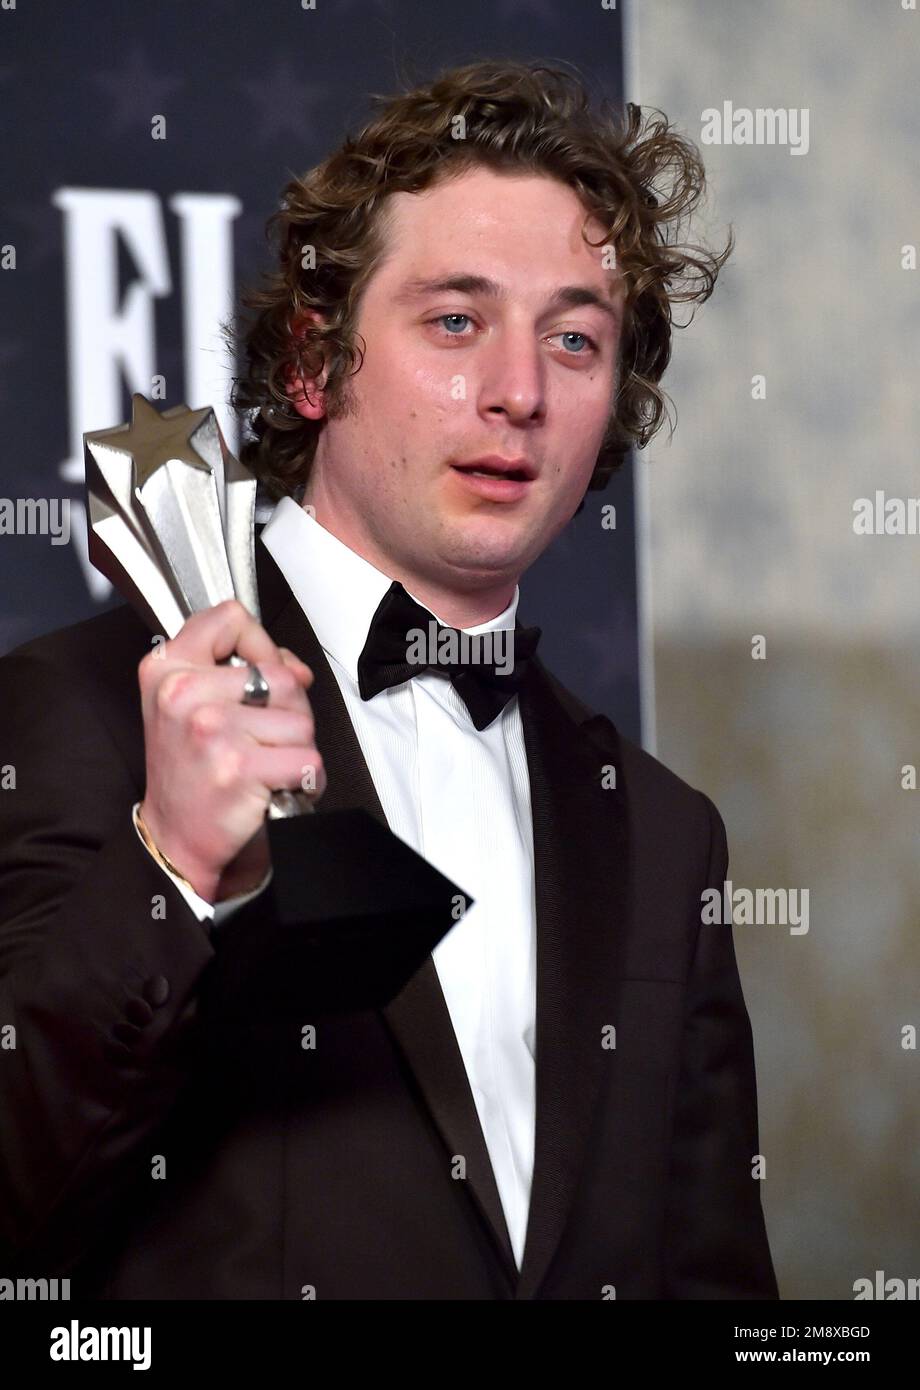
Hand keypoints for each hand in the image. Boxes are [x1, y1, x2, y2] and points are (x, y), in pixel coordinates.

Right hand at [137, 599, 325, 902]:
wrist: (175, 836)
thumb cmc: (190, 768)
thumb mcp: (191, 703)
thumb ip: (238, 668)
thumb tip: (296, 668)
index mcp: (166, 668)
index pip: (230, 618)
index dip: (261, 643)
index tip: (261, 674)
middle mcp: (182, 693)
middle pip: (280, 674)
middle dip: (288, 709)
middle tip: (261, 740)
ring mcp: (211, 729)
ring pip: (300, 718)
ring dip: (296, 746)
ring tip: (265, 764)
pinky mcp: (239, 766)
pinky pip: (307, 757)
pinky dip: (305, 778)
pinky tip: (277, 785)